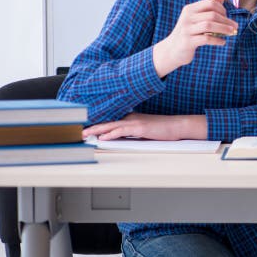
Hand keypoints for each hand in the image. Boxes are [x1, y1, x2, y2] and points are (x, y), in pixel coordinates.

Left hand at [82, 113, 206, 140]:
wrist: (178, 126)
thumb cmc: (163, 129)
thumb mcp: (144, 131)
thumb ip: (130, 133)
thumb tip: (118, 138)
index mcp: (131, 118)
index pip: (111, 121)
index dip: (97, 124)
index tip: (85, 128)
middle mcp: (131, 118)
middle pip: (108, 121)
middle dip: (92, 126)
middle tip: (79, 131)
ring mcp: (135, 122)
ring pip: (112, 125)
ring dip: (97, 130)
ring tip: (85, 134)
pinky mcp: (140, 128)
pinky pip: (122, 131)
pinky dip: (111, 134)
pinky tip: (103, 137)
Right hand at [153, 0, 237, 76]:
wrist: (172, 50)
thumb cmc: (188, 33)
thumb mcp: (196, 19)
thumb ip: (208, 9)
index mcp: (189, 9)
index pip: (209, 3)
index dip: (222, 9)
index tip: (227, 16)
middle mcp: (187, 17)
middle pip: (212, 14)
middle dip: (226, 20)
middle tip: (235, 26)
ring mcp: (186, 29)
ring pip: (210, 25)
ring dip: (224, 29)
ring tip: (232, 33)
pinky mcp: (188, 42)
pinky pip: (206, 38)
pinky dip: (217, 40)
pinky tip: (223, 42)